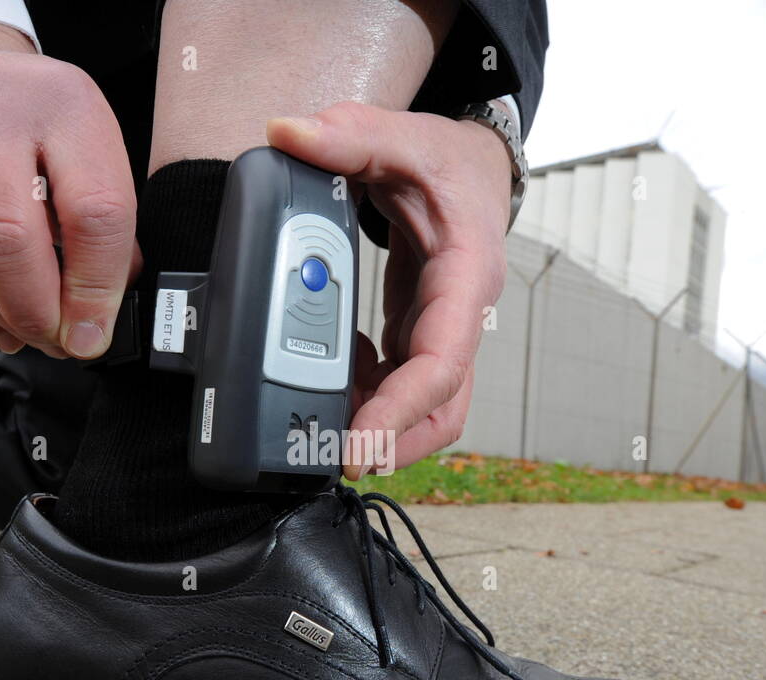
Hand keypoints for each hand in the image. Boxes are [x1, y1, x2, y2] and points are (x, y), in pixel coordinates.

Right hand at [0, 18, 140, 356]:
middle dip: (32, 310)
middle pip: (4, 234)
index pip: (93, 211)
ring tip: (27, 333)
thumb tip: (98, 321)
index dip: (95, 289)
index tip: (92, 337)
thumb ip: (105, 228)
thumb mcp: (88, 150)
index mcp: (66, 105)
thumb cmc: (37, 124)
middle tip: (54, 343)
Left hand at [267, 102, 512, 477]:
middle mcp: (460, 318)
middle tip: (336, 460)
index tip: (361, 442)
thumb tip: (289, 134)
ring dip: (377, 427)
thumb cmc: (452, 163)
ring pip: (423, 407)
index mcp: (465, 280)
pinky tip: (331, 379)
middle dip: (395, 443)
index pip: (442, 366)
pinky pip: (398, 384)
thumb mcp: (405, 138)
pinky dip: (366, 395)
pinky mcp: (418, 335)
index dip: (402, 412)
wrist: (476, 168)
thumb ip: (349, 134)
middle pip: (442, 409)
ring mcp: (441, 333)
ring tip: (320, 427)